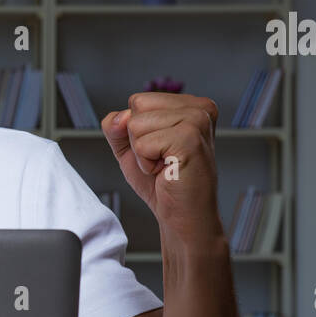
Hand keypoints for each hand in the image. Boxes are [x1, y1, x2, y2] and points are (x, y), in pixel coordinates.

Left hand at [101, 92, 223, 247]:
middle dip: (138, 138)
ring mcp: (197, 121)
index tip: (159, 150)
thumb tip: (120, 117)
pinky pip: (142, 143)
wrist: (182, 216)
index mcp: (189, 105)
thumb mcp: (129, 147)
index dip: (136, 130)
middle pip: (137, 107)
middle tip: (162, 159)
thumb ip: (116, 126)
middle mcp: (199, 108)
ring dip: (142, 152)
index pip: (138, 100)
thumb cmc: (161, 183)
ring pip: (136, 124)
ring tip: (165, 165)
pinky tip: (167, 171)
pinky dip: (146, 163)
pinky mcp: (190, 138)